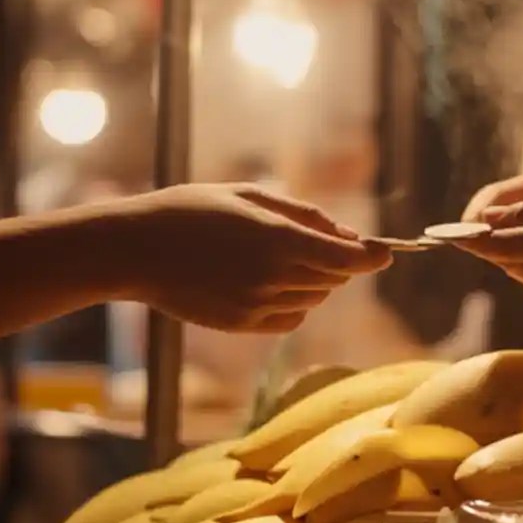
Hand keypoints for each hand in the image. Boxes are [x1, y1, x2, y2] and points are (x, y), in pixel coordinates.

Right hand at [121, 184, 391, 332]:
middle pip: (336, 279)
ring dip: (313, 280)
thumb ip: (304, 216)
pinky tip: (269, 283)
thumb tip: (348, 235)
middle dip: (339, 261)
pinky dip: (294, 304)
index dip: (374, 255)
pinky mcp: (242, 325)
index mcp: (279, 240)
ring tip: (278, 256)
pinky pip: (291, 319)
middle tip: (320, 242)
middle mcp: (274, 277)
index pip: (349, 259)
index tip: (386, 251)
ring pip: (314, 299)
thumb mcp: (249, 197)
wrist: (136, 249)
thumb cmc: (191, 211)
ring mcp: (258, 305)